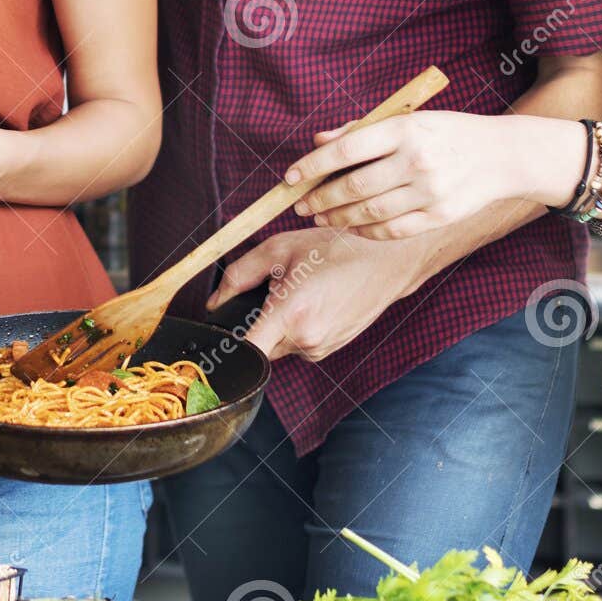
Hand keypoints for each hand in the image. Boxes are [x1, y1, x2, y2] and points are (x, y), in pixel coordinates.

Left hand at [207, 228, 428, 361]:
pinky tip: (313, 304)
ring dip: (279, 325)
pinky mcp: (328, 351)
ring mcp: (319, 348)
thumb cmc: (336, 248)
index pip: (247, 352)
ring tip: (301, 293)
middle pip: (259, 346)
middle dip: (257, 323)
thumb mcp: (280, 248)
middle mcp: (306, 338)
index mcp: (291, 312)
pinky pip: (297, 345)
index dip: (228, 351)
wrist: (386, 261)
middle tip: (276, 292)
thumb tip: (215, 301)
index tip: (218, 343)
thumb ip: (239, 274)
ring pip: (278, 346)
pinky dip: (296, 328)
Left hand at [284, 111, 555, 241]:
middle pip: (353, 187)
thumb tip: (317, 141)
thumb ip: (361, 130)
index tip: (291, 177)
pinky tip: (351, 226)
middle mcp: (416, 160)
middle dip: (319, 198)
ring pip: (369, 213)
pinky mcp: (439, 216)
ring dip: (337, 218)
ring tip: (320, 216)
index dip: (312, 166)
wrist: (503, 155)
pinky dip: (366, 231)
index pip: (345, 150)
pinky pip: (391, 231)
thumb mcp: (408, 120)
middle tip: (301, 204)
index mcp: (404, 130)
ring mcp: (430, 191)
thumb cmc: (446, 133)